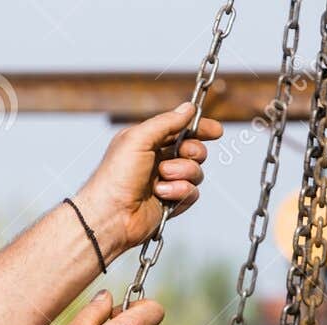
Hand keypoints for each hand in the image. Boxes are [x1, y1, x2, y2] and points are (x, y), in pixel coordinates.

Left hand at [72, 103, 222, 257]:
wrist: (111, 214)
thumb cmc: (116, 175)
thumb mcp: (139, 138)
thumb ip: (166, 122)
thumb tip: (189, 108)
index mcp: (149, 141)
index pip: (181, 130)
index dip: (200, 129)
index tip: (215, 131)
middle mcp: (159, 160)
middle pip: (195, 150)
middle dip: (193, 151)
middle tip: (184, 153)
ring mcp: (167, 182)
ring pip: (196, 172)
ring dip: (182, 172)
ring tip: (161, 177)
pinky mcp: (172, 203)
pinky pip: (192, 193)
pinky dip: (179, 192)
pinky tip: (161, 195)